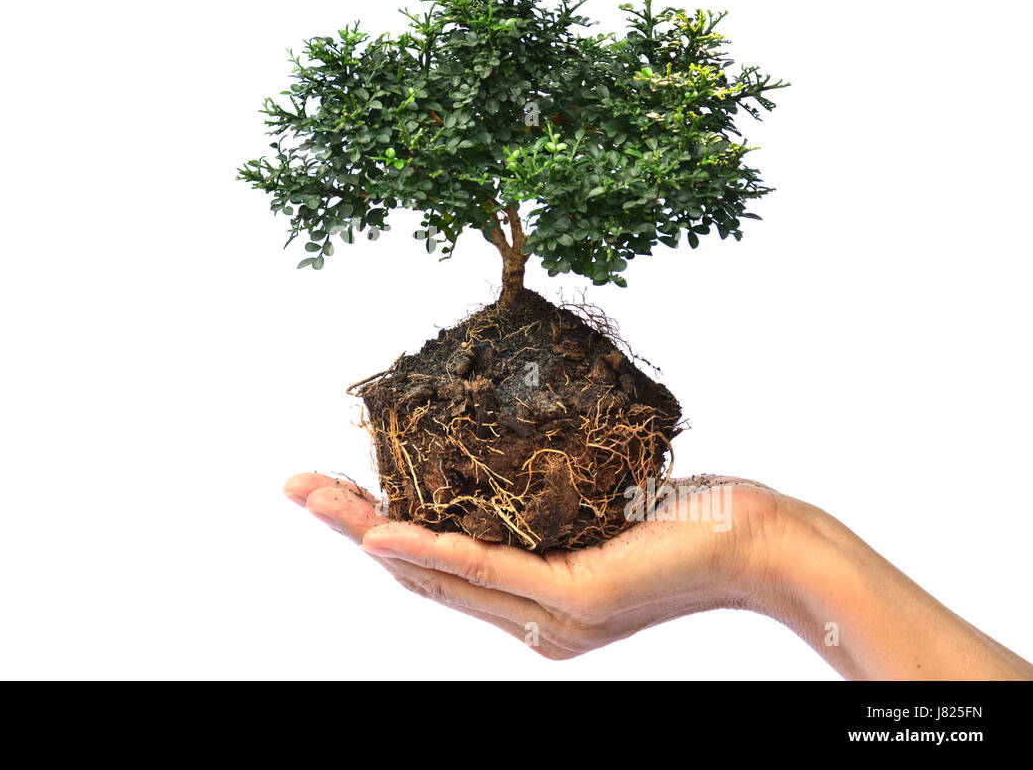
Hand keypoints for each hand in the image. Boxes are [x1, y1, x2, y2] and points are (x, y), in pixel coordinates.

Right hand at [284, 471, 784, 659]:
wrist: (767, 542)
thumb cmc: (691, 511)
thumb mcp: (595, 497)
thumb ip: (541, 495)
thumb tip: (496, 444)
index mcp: (532, 596)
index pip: (437, 562)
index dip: (374, 526)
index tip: (329, 487)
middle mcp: (531, 619)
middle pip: (420, 573)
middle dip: (349, 526)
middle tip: (295, 485)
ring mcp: (551, 617)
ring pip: (438, 574)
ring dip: (368, 533)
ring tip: (316, 498)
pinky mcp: (574, 600)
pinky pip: (485, 572)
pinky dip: (426, 551)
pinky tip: (383, 533)